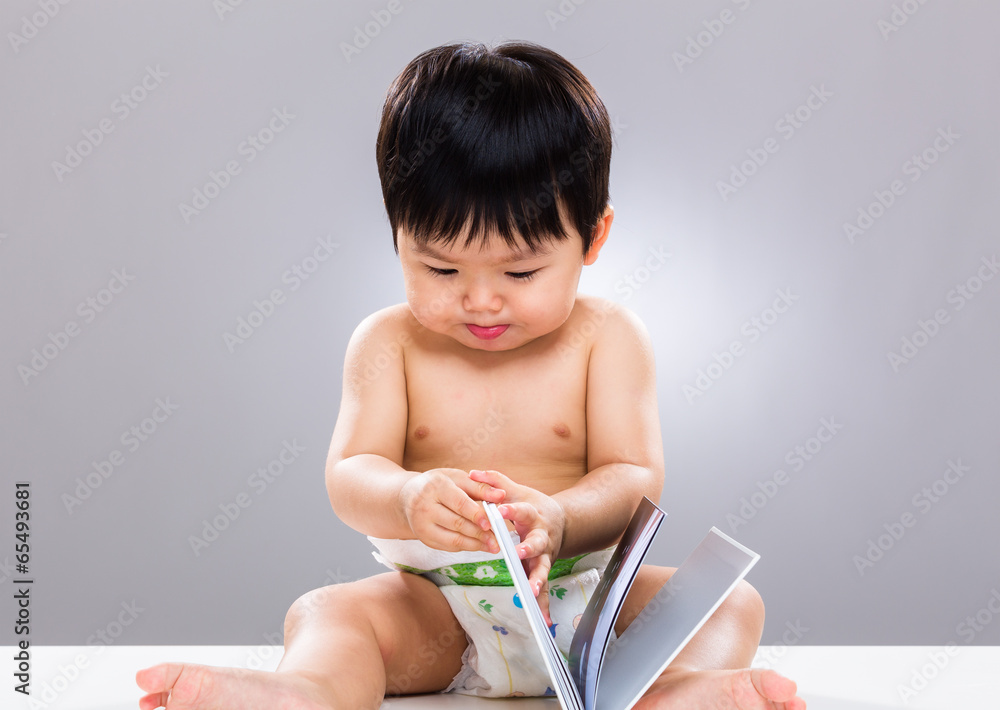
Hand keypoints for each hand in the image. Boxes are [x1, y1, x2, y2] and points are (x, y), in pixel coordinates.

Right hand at [399, 468, 505, 552]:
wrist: (408, 497)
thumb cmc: (437, 484)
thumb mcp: (457, 478)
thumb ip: (480, 487)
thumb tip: (501, 495)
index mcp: (435, 486)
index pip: (459, 503)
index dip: (477, 515)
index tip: (492, 523)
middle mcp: (424, 506)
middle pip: (457, 523)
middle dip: (480, 533)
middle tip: (498, 539)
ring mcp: (421, 525)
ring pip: (453, 539)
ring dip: (475, 544)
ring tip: (492, 545)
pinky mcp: (424, 538)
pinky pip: (448, 546)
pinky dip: (466, 547)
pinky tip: (478, 545)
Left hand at [469, 469, 565, 625]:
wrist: (561, 520)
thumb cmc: (533, 506)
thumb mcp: (516, 491)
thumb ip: (495, 483)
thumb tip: (472, 472)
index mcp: (533, 515)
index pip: (522, 511)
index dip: (512, 511)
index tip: (500, 511)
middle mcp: (542, 536)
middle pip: (537, 543)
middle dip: (529, 548)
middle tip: (519, 552)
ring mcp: (545, 555)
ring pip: (543, 569)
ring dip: (538, 580)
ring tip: (531, 591)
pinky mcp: (544, 570)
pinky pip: (546, 590)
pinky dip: (545, 605)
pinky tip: (543, 621)